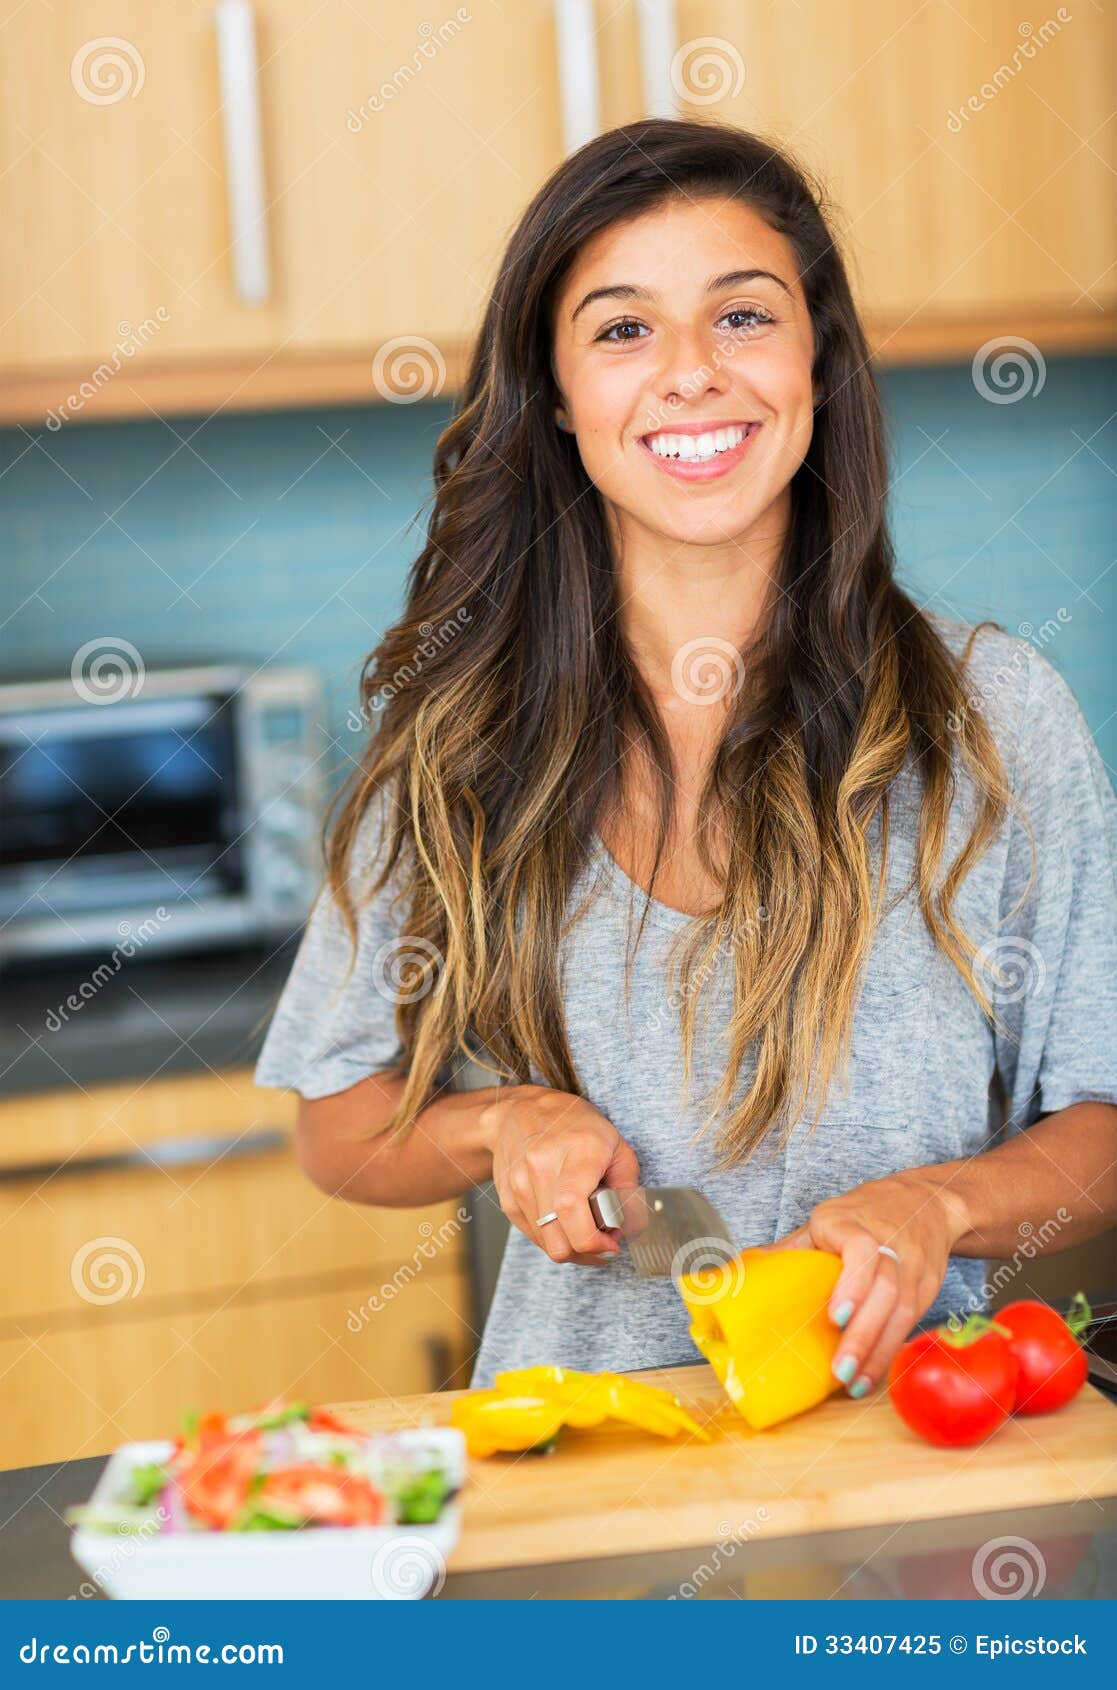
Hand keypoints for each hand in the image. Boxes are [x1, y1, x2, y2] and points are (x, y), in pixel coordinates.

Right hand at [479, 1085, 638, 1265]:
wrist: (519, 1113)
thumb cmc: (572, 1124)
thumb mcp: (616, 1144)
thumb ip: (627, 1187)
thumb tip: (627, 1228)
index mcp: (575, 1152)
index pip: (572, 1209)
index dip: (593, 1241)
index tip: (611, 1245)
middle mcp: (541, 1169)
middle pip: (559, 1241)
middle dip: (587, 1253)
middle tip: (603, 1240)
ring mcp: (520, 1187)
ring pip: (547, 1245)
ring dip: (572, 1246)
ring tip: (585, 1226)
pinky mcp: (508, 1201)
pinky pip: (534, 1237)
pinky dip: (554, 1237)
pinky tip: (565, 1219)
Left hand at [765, 1168, 970, 1397]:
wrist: (924, 1202)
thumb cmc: (864, 1214)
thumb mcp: (825, 1220)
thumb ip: (792, 1249)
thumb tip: (745, 1272)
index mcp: (853, 1222)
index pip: (861, 1248)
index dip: (852, 1284)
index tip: (834, 1317)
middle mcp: (889, 1243)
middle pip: (885, 1290)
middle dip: (863, 1334)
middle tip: (840, 1370)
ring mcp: (912, 1266)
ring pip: (903, 1311)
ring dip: (878, 1351)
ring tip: (854, 1383)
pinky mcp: (928, 1287)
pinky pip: (913, 1321)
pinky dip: (891, 1350)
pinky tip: (873, 1373)